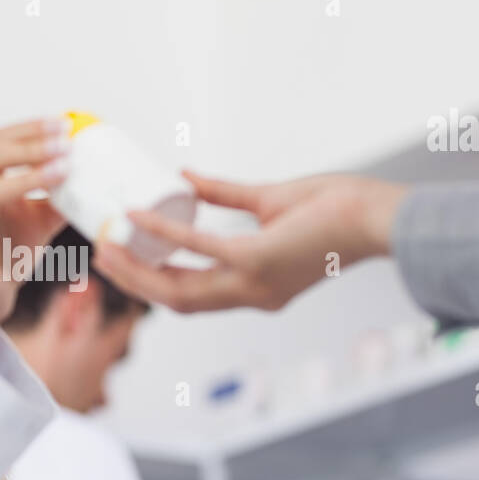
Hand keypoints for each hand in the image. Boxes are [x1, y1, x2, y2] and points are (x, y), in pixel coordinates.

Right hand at [0, 118, 70, 351]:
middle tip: (65, 144)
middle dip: (29, 147)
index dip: (30, 129)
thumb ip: (61, 198)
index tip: (64, 124)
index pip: (0, 142)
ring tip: (58, 173)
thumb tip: (96, 177)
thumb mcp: (41, 219)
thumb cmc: (10, 250)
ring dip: (21, 180)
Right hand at [92, 170, 408, 312]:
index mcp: (254, 287)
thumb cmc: (337, 209)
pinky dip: (164, 233)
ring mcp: (252, 282)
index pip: (193, 296)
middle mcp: (251, 294)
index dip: (152, 282)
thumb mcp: (269, 201)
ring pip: (178, 288)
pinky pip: (197, 248)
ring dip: (138, 267)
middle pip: (175, 300)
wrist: (376, 215)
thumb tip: (185, 178)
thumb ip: (226, 194)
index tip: (123, 261)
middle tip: (102, 254)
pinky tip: (138, 215)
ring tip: (108, 243)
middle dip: (133, 281)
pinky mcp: (256, 258)